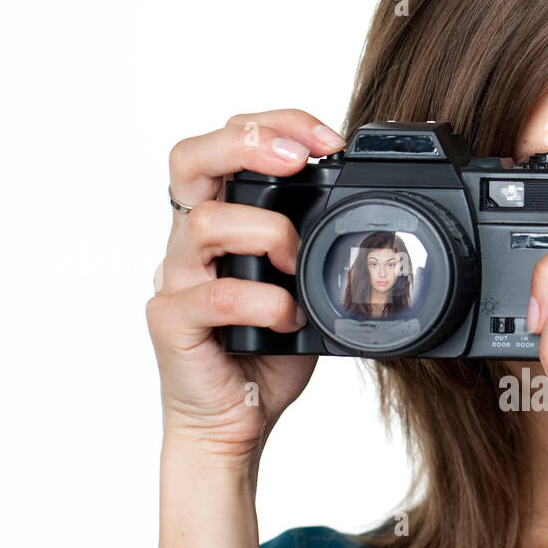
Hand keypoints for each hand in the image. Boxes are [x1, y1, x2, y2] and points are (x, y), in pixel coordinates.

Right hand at [146, 109, 343, 463]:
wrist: (235, 422)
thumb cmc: (267, 352)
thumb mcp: (307, 287)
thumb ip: (320, 247)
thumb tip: (375, 218)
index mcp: (221, 221)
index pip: (227, 144)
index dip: (274, 125)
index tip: (328, 139)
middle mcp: (190, 242)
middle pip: (190, 158)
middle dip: (247, 142)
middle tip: (297, 158)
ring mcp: (176, 280)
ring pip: (204, 223)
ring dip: (266, 233)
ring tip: (296, 264)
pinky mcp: (171, 323)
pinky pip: (209, 296)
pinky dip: (258, 302)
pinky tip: (285, 316)